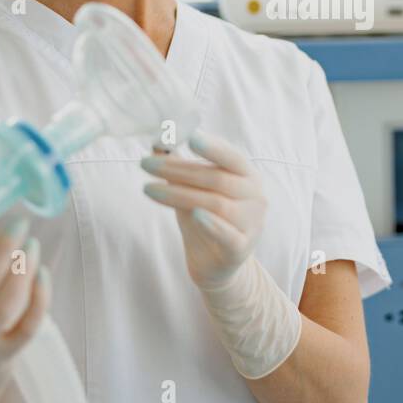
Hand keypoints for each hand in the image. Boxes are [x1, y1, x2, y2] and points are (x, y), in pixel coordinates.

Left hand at [141, 130, 265, 290]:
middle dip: (178, 169)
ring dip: (178, 193)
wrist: (216, 265)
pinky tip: (194, 214)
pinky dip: (211, 224)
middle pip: (217, 179)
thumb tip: (158, 141)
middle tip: (146, 164)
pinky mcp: (241, 250)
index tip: (189, 137)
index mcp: (248, 177)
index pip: (232, 157)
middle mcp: (256, 197)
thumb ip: (179, 166)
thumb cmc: (204, 219)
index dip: (213, 147)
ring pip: (216, 204)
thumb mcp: (191, 190)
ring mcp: (252, 224)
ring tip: (148, 188)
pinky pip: (227, 235)